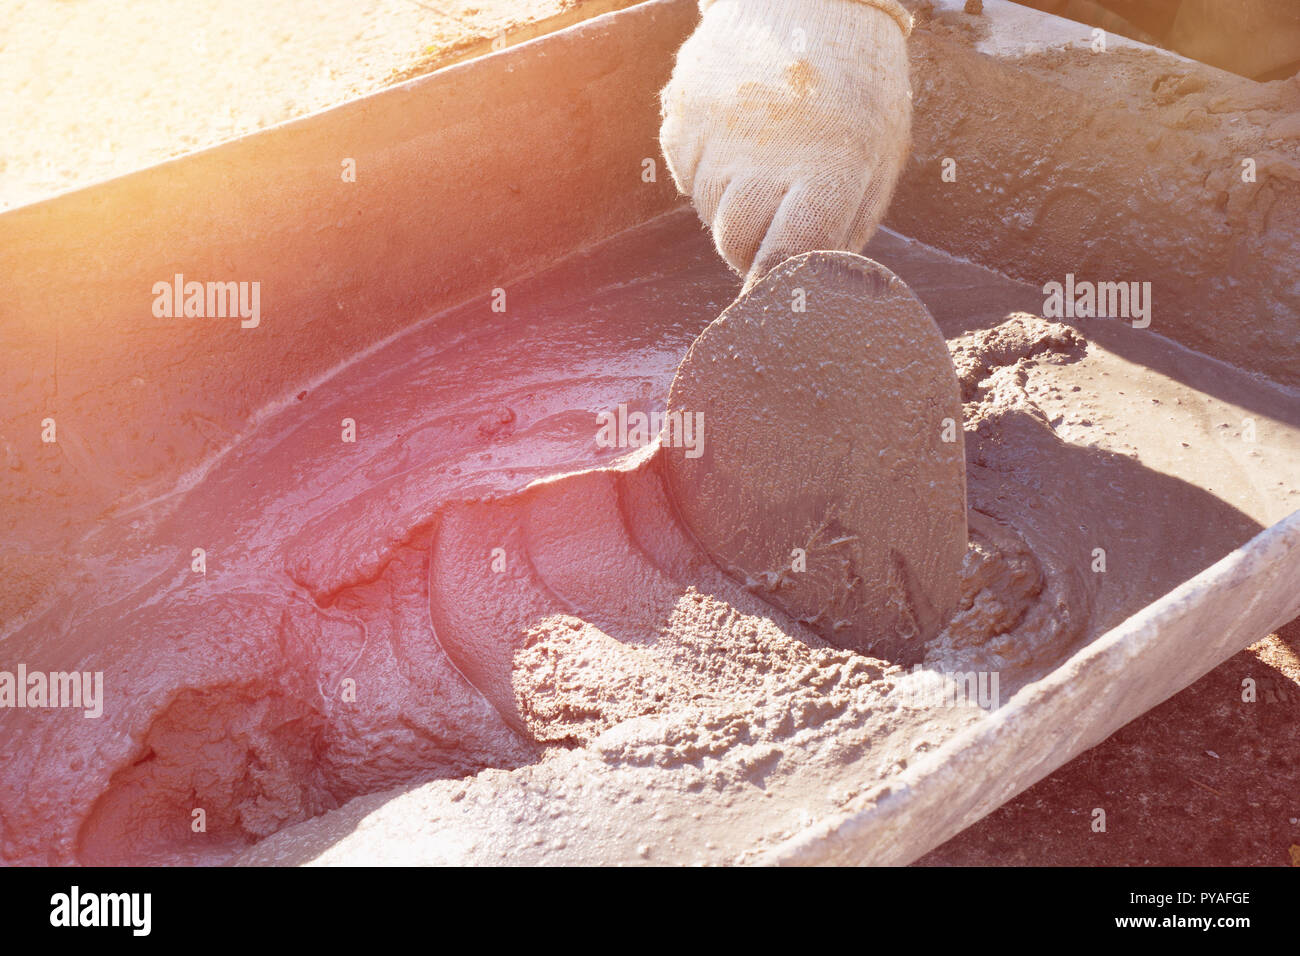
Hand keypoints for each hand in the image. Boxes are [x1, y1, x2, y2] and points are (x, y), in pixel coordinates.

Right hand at [659, 0, 913, 288]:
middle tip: (774, 229)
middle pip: (736, 244)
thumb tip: (816, 280)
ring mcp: (717, 132)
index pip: (787, 256)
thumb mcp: (879, 152)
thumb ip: (851, 221)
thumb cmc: (857, 82)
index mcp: (829, 167)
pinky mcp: (684, 113)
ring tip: (763, 169)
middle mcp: (765, 153)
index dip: (779, 282)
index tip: (779, 288)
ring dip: (732, 208)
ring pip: (709, 211)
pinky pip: (686, 173)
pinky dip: (708, 172)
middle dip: (752, 250)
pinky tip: (739, 140)